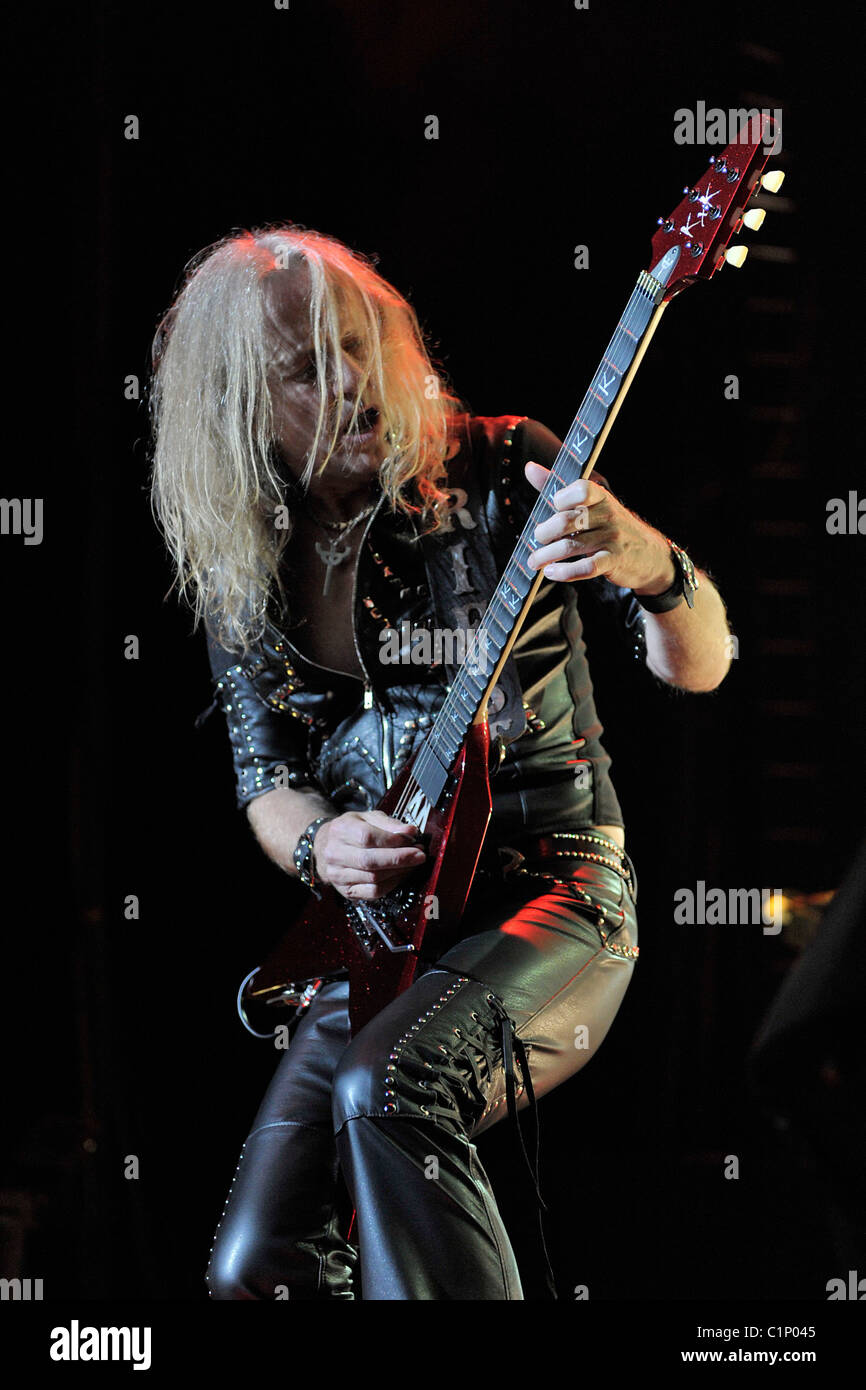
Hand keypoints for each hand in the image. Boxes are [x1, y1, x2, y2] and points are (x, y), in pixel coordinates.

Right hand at [313, 810, 426, 900]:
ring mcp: (338, 875)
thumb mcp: (367, 817)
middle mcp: (335, 853)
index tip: (413, 840)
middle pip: (370, 860)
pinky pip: (373, 892)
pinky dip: (392, 884)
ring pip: (373, 878)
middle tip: (419, 855)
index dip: (393, 841)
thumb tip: (410, 831)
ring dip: (399, 872)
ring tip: (412, 864)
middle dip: (400, 859)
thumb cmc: (351, 831)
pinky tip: (401, 875)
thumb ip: (389, 823)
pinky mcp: (346, 891)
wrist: (326, 847)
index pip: (368, 837)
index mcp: (340, 830)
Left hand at [523, 460, 675, 594]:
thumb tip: (530, 468)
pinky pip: (586, 568)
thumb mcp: (591, 504)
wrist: (649, 554)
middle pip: (567, 521)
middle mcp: (608, 515)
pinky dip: (564, 572)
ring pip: (571, 546)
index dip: (561, 498)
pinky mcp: (613, 561)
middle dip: (544, 532)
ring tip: (533, 562)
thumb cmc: (610, 526)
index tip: (552, 507)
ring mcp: (611, 539)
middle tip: (537, 539)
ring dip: (546, 556)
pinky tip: (551, 572)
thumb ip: (558, 487)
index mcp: (601, 497)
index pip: (581, 490)